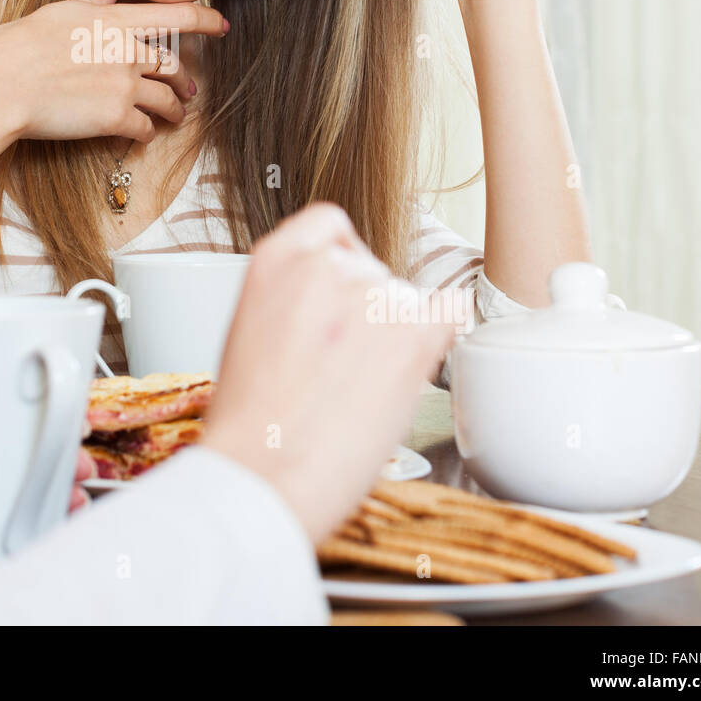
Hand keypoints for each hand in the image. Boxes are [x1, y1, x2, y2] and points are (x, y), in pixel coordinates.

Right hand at [0, 0, 227, 144]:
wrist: (0, 86)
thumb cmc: (17, 47)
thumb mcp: (56, 13)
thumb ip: (92, 1)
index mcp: (114, 21)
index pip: (175, 16)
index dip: (205, 21)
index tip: (222, 25)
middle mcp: (127, 51)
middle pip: (173, 65)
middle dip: (184, 79)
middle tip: (188, 88)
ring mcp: (124, 85)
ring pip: (167, 100)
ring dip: (174, 110)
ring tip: (175, 117)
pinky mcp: (116, 118)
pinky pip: (145, 127)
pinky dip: (146, 132)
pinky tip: (139, 135)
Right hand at [201, 204, 456, 544]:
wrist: (261, 474)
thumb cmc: (250, 425)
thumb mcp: (249, 331)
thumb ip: (290, 302)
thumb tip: (327, 312)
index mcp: (276, 259)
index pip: (329, 226)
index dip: (345, 257)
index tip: (346, 289)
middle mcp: (327, 264)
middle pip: (372, 273)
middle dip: (368, 317)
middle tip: (346, 370)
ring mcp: (373, 293)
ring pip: (407, 304)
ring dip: (396, 340)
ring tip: (360, 392)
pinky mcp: (414, 330)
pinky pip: (451, 311)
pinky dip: (442, 337)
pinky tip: (415, 367)